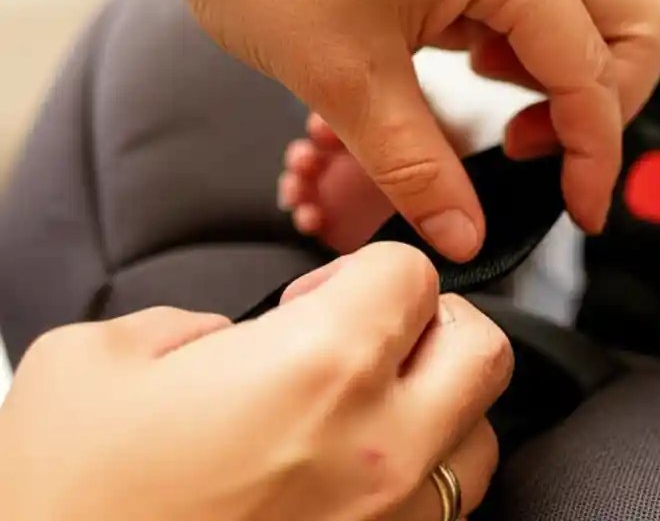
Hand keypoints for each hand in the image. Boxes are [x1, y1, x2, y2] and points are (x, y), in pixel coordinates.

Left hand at [0, 0, 659, 262]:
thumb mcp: (342, 78)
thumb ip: (420, 171)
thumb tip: (467, 232)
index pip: (595, 75)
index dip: (596, 157)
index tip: (581, 208)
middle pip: (640, 19)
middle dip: (606, 99)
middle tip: (537, 145)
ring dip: (570, 60)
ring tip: (488, 89)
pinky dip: (536, 26)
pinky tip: (469, 46)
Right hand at [0, 244, 511, 520]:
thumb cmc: (66, 503)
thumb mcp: (93, 365)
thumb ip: (188, 326)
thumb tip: (231, 342)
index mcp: (321, 366)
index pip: (413, 275)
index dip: (363, 273)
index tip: (318, 298)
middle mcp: (382, 446)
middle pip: (482, 350)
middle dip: (433, 328)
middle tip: (369, 340)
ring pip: (479, 439)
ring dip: (438, 411)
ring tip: (365, 419)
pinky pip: (446, 515)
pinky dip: (419, 484)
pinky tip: (352, 483)